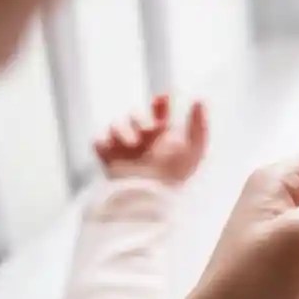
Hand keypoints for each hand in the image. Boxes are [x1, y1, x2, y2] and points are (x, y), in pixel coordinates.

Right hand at [93, 94, 207, 184]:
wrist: (150, 200)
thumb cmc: (175, 177)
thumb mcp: (193, 150)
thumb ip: (199, 125)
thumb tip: (200, 98)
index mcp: (163, 135)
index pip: (159, 109)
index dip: (160, 103)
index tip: (162, 100)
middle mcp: (143, 139)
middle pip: (135, 115)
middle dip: (141, 118)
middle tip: (149, 130)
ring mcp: (123, 148)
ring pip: (116, 125)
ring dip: (122, 130)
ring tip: (133, 144)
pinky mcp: (107, 158)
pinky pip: (98, 141)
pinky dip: (103, 142)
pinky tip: (112, 150)